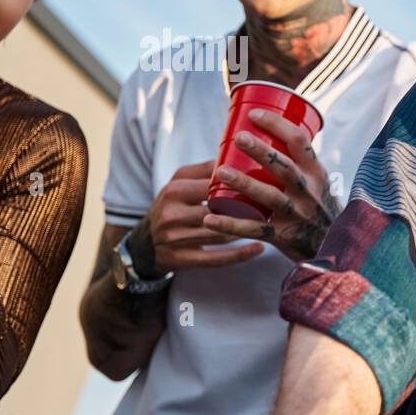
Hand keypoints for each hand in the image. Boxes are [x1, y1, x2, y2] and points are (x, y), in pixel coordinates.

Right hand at [139, 159, 264, 273]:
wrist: (144, 244)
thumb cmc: (170, 206)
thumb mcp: (178, 182)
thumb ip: (203, 169)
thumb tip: (232, 154)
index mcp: (174, 191)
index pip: (212, 186)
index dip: (239, 184)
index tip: (261, 181)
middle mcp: (173, 215)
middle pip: (219, 211)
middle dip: (246, 208)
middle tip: (271, 203)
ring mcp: (176, 240)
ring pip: (221, 234)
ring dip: (247, 229)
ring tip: (269, 222)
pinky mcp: (183, 260)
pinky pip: (217, 259)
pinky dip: (241, 254)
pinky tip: (259, 248)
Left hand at [201, 108, 340, 262]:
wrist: (337, 247)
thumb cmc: (319, 208)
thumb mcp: (319, 183)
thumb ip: (296, 164)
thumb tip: (264, 134)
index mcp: (317, 173)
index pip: (300, 142)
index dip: (277, 125)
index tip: (254, 114)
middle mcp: (309, 192)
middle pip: (285, 167)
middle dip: (261, 150)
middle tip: (239, 137)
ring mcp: (297, 215)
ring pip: (270, 197)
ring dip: (245, 184)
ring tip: (221, 172)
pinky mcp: (284, 237)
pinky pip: (255, 230)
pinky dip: (230, 226)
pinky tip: (210, 219)